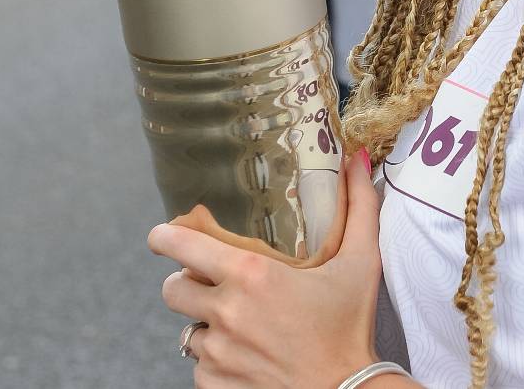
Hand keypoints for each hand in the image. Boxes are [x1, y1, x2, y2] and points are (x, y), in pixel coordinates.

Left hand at [150, 151, 381, 388]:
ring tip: (244, 325)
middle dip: (187, 282)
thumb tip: (357, 158)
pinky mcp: (217, 387)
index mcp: (251, 275)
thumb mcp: (360, 261)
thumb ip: (359, 206)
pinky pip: (200, 367)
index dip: (164, 237)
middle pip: (172, 288)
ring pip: (189, 329)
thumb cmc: (351, 327)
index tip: (162, 235)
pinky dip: (217, 360)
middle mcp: (226, 312)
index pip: (182, 246)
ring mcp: (217, 355)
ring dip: (208, 324)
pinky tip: (248, 356)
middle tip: (216, 283)